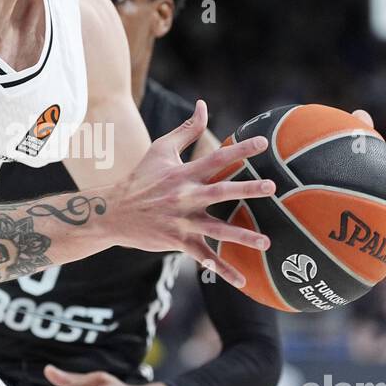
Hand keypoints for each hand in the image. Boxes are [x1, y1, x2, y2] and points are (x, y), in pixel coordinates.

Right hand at [111, 99, 273, 287]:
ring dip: (241, 237)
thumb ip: (187, 129)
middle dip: (246, 189)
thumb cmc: (141, 178)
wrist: (114, 212)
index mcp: (183, 173)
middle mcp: (185, 196)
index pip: (216, 158)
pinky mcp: (178, 242)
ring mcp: (182, 221)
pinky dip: (222, 271)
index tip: (263, 143)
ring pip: (216, 229)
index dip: (239, 150)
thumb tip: (204, 104)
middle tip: (271, 187)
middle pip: (220, 191)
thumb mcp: (160, 149)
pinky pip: (204, 259)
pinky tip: (242, 281)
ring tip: (265, 242)